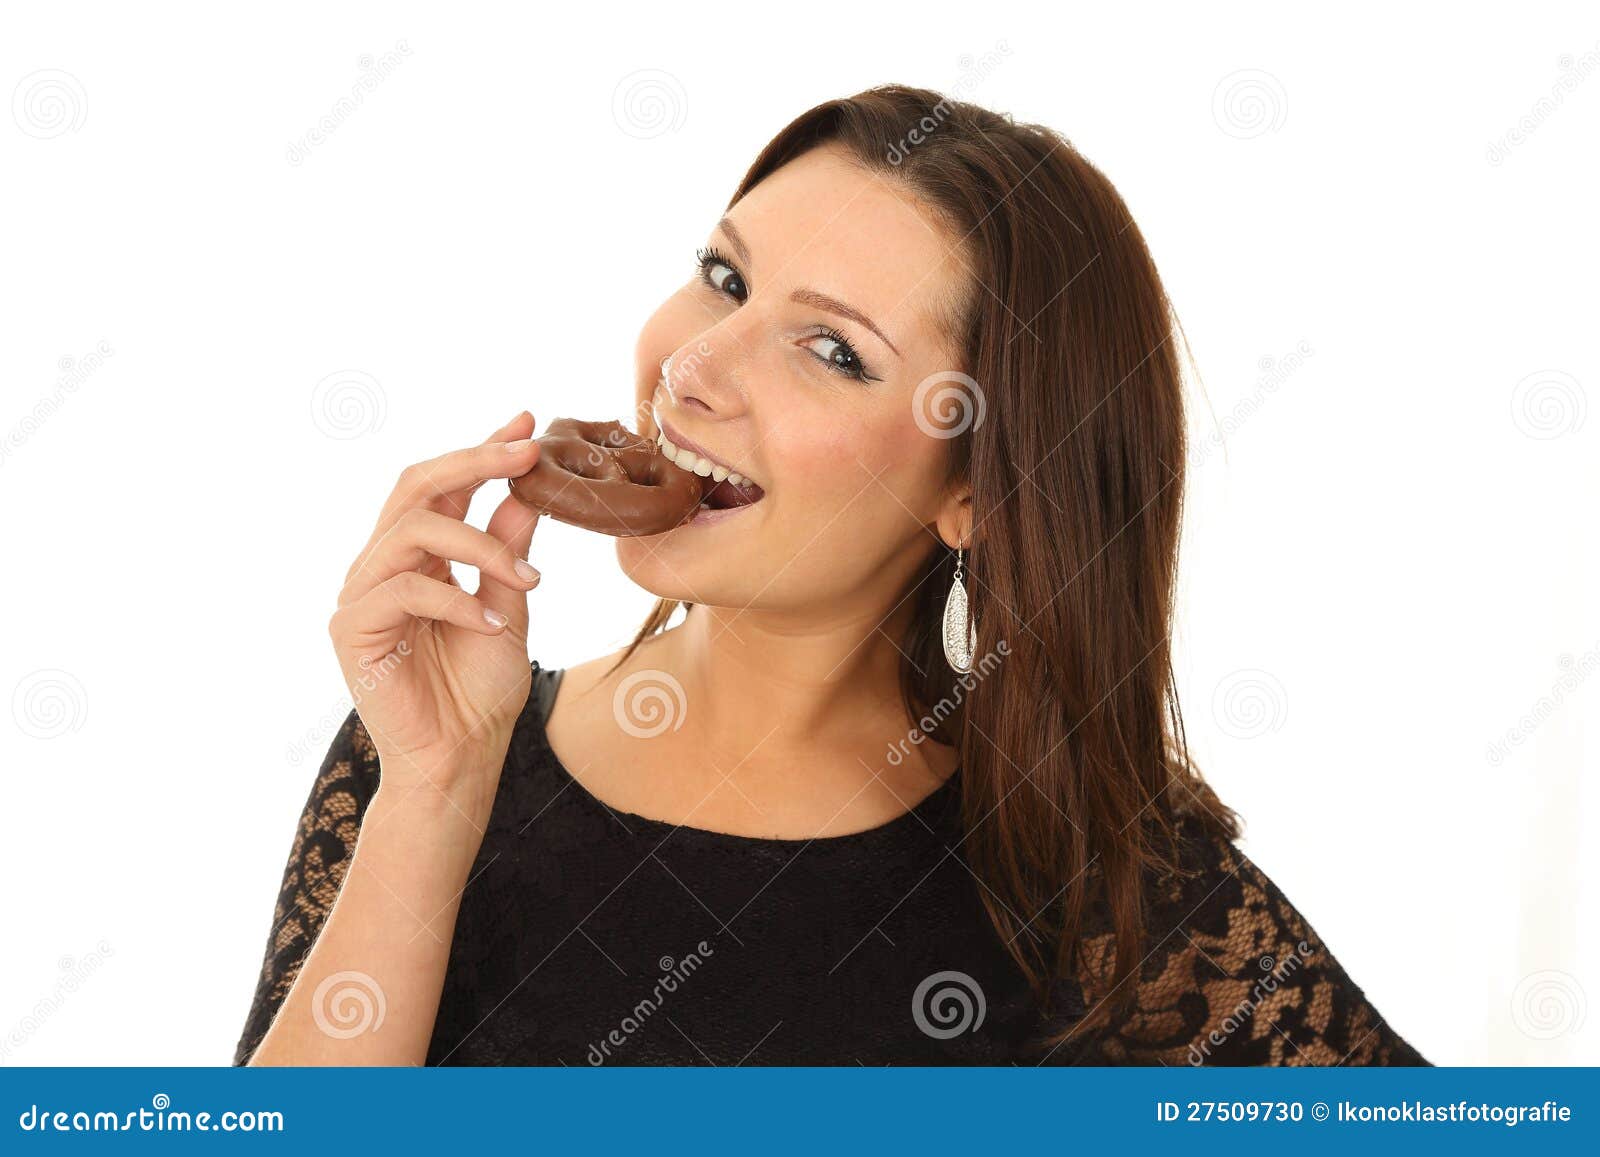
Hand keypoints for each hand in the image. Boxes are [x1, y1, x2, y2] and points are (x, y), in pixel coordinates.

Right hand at [327, 411, 543, 820]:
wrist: (459, 757)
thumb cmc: (481, 690)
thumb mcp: (508, 606)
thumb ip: (508, 550)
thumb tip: (526, 490)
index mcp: (420, 555)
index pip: (445, 486)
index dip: (482, 450)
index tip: (527, 424)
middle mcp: (383, 564)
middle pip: (416, 486)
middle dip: (475, 462)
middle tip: (526, 454)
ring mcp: (362, 592)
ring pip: (414, 531)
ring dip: (479, 547)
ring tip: (525, 580)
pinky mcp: (351, 627)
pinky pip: (405, 589)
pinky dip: (456, 599)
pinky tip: (489, 624)